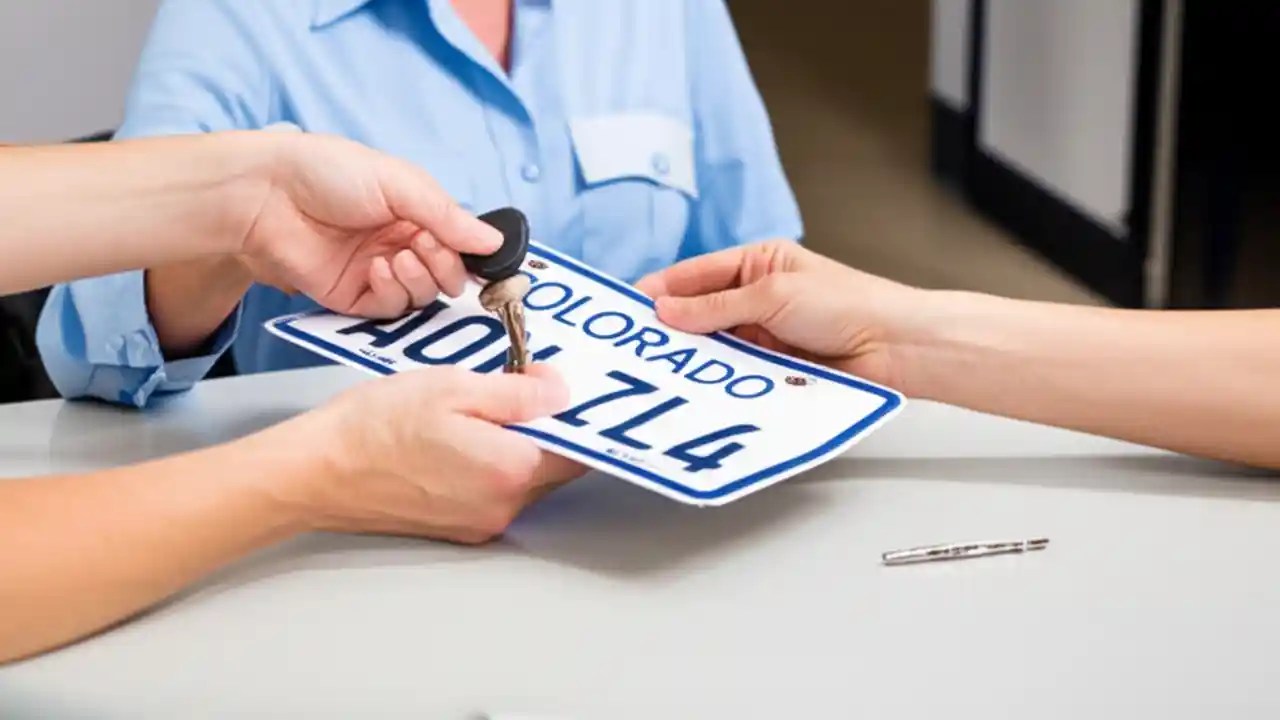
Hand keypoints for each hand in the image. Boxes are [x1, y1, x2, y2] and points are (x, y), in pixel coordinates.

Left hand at [238, 131, 502, 317]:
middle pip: (445, 275)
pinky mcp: (353, 297)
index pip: (459, 243)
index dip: (470, 253)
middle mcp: (400, 243)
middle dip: (445, 267)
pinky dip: (391, 292)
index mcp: (414, 211)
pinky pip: (390, 310)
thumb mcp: (401, 182)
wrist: (265, 195)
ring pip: (421, 296)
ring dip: (418, 279)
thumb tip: (493, 242)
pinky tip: (377, 268)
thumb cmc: (326, 172)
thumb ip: (449, 216)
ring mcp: (377, 272)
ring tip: (398, 257)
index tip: (480, 258)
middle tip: (428, 249)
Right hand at [259, 365, 576, 543]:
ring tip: (480, 409)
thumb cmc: (375, 427)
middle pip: (554, 465)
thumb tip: (561, 391)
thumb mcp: (454, 387)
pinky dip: (492, 463)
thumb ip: (519, 393)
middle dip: (546, 426)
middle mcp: (502, 507)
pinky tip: (461, 435)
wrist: (317, 471)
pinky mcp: (457, 526)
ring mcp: (480, 522)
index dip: (577, 414)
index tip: (564, 387)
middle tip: (520, 386)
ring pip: (525, 478)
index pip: (578, 448)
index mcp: (510, 472)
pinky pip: (495, 490)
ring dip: (518, 444)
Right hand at [635, 242, 930, 390]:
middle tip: (635, 343)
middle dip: (671, 325)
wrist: (894, 347)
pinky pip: (733, 373)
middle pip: (700, 311)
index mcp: (758, 263)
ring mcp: (764, 335)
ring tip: (659, 367)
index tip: (628, 305)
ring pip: (714, 345)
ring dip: (693, 355)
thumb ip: (716, 306)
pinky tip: (696, 385)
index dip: (663, 287)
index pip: (697, 273)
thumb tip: (666, 309)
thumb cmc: (848, 305)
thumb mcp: (773, 294)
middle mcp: (757, 297)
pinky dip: (716, 378)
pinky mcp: (772, 369)